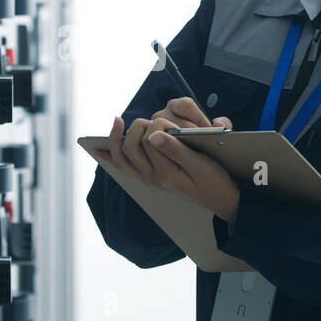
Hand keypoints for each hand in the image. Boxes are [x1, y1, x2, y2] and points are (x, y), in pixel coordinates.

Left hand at [94, 97, 231, 188]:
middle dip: (139, 127)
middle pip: (132, 145)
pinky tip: (99, 149)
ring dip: (118, 138)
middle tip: (153, 120)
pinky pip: (123, 167)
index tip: (171, 121)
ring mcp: (149, 180)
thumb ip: (176, 149)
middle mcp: (153, 179)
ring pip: (122, 157)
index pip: (149, 139)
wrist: (221, 200)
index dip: (158, 124)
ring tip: (118, 122)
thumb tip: (154, 134)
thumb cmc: (215, 180)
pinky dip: (111, 155)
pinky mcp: (149, 180)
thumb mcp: (200, 164)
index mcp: (166, 174)